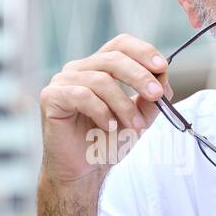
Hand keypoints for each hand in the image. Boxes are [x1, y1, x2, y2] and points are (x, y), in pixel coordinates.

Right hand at [39, 33, 173, 187]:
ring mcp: (63, 81)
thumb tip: (164, 77)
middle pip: (113, 58)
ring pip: (101, 80)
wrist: (84, 170)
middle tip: (156, 95)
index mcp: (99, 67)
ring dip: (123, 104)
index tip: (162, 67)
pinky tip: (109, 127)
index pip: (120, 45)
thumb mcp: (138, 118)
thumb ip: (151, 99)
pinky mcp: (51, 97)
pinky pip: (82, 95)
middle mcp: (79, 69)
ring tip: (135, 126)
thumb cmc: (107, 142)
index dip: (142, 51)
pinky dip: (102, 111)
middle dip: (139, 76)